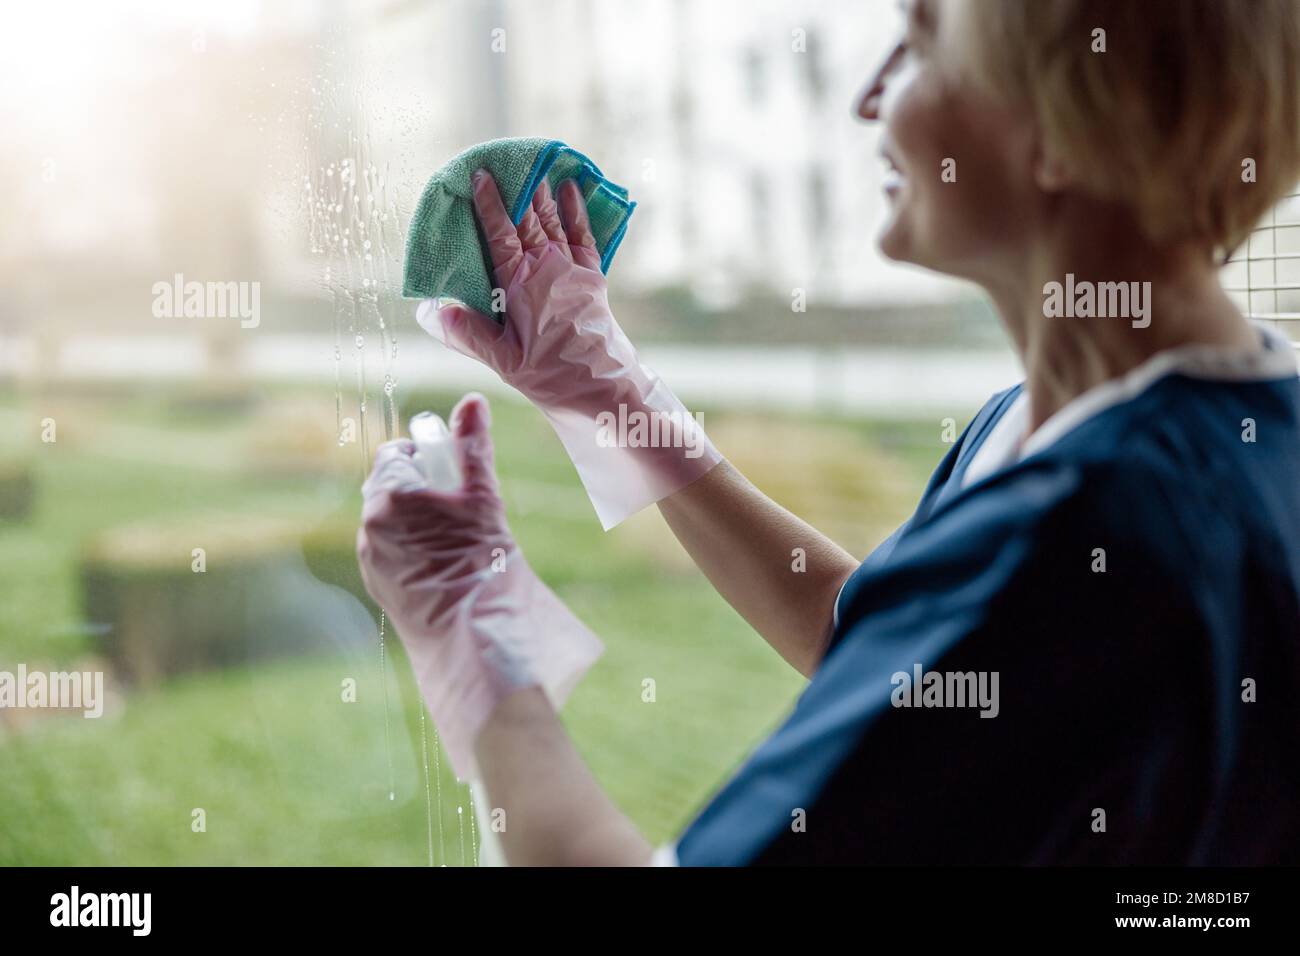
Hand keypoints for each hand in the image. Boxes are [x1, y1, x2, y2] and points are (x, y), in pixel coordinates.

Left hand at [356, 392, 602, 778]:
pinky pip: (387, 552)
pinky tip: (440, 561)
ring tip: (451, 534)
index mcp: (390, 493)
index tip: (449, 470)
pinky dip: (408, 547)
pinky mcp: (377, 585)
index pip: (396, 453)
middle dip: (416, 485)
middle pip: (388, 485)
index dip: (425, 455)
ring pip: (386, 521)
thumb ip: (473, 445)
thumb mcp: (482, 494)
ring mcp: (371, 557)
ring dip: (411, 518)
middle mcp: (370, 523)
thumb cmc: (481, 558)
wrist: (472, 630)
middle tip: (454, 501)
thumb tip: (472, 401)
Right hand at [416, 172, 721, 528]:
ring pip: (553, 220)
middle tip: (504, 156)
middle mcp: (548, 267)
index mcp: (521, 283)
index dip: (489, 202)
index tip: (479, 173)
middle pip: (527, 218)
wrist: (604, 387)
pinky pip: (583, 234)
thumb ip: (466, 333)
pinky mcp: (593, 278)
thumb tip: (428, 310)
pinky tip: (571, 188)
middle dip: (515, 186)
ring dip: (541, 191)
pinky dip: (576, 210)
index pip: (500, 233)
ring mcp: (573, 269)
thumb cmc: (551, 376)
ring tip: (534, 162)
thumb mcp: (502, 361)